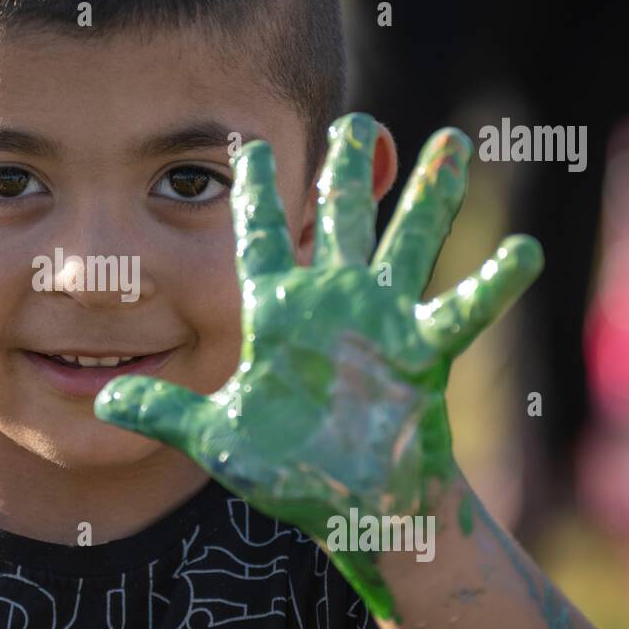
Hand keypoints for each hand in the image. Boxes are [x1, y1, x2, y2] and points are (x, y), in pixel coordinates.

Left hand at [95, 113, 541, 620]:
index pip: (259, 238)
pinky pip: (460, 311)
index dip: (252, 192)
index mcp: (277, 314)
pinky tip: (521, 252)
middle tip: (352, 122)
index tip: (245, 140)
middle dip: (346, 173)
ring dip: (428, 196)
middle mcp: (331, 304)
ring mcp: (381, 322)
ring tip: (451, 141)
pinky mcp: (422, 352)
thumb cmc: (288, 473)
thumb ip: (168, 412)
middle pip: (340, 222)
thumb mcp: (218, 438)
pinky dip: (491, 286)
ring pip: (405, 244)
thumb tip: (107, 398)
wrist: (352, 507)